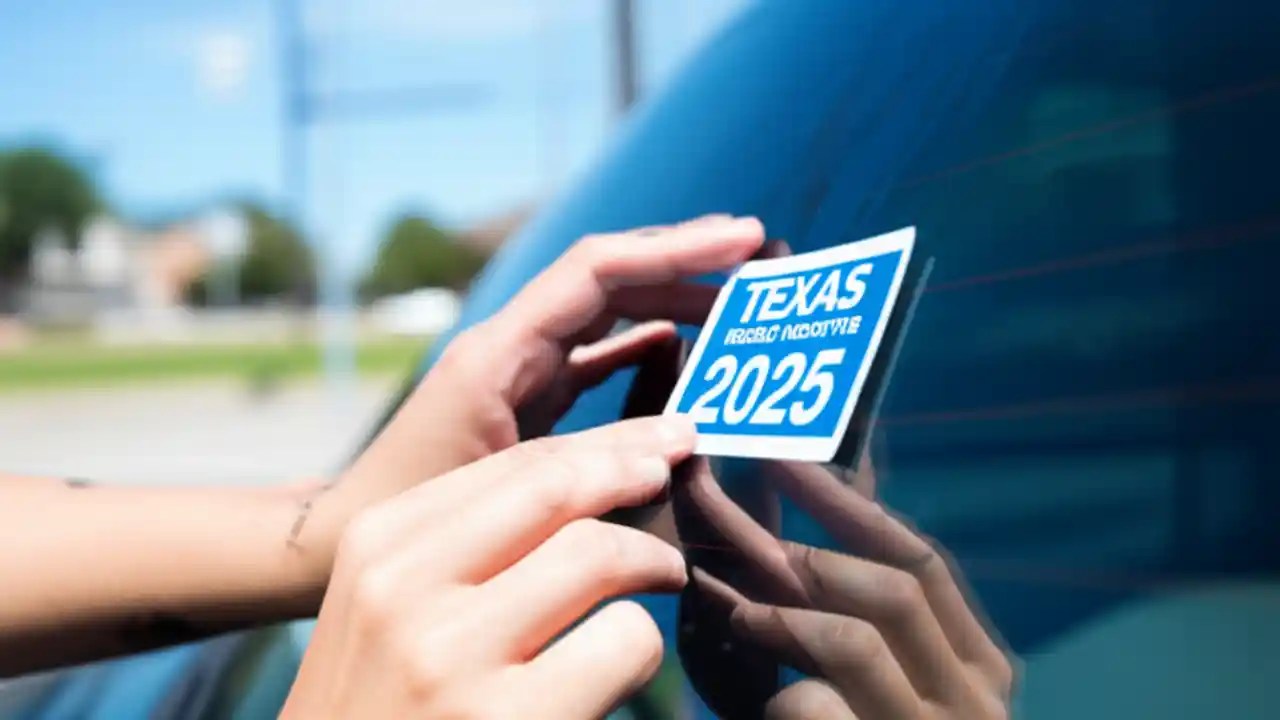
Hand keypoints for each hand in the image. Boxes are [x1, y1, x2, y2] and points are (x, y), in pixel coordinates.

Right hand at [282, 415, 697, 718]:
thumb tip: (579, 485)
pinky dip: (642, 645)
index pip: (514, 467)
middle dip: (631, 474)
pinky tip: (628, 662)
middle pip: (554, 489)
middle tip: (669, 486)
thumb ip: (459, 546)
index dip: (601, 447)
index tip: (651, 446)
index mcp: (377, 546)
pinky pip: (622, 641)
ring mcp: (450, 655)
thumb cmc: (381, 708)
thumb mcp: (384, 610)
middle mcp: (404, 589)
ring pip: (596, 554)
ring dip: (651, 560)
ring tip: (663, 576)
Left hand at [293, 215, 764, 574]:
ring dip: (669, 301)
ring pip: (607, 316)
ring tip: (734, 302)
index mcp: (500, 350)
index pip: (599, 272)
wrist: (340, 537)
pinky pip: (596, 358)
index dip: (674, 249)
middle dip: (683, 263)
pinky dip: (643, 347)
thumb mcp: (506, 486)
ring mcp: (519, 372)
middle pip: (610, 280)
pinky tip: (682, 349)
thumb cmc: (408, 513)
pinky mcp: (525, 403)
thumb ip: (594, 460)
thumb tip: (688, 435)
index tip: (741, 241)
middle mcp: (511, 347)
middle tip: (756, 261)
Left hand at [674, 458, 1014, 718]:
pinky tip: (754, 702)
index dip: (852, 505)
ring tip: (730, 610)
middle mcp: (975, 703)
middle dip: (806, 548)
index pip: (922, 561)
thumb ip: (855, 611)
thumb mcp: (874, 680)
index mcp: (980, 669)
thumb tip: (811, 504)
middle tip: (733, 524)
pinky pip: (817, 706)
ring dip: (779, 614)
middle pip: (895, 588)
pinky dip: (774, 695)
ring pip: (856, 640)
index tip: (788, 460)